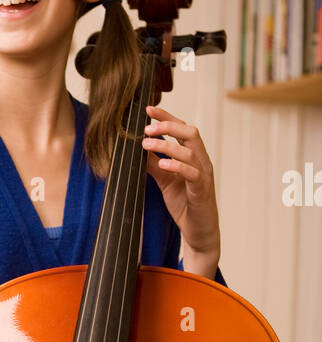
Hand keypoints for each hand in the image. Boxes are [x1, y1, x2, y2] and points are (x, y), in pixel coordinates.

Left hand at [141, 105, 220, 277]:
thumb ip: (153, 163)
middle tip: (146, 126)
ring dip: (167, 145)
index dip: (167, 117)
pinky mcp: (201, 192)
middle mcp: (202, 162)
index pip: (182, 129)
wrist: (198, 232)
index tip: (148, 109)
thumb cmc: (184, 204)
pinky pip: (193, 174)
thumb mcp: (164, 180)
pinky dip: (177, 166)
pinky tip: (162, 164)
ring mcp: (204, 176)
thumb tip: (137, 148)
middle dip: (168, 125)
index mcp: (193, 156)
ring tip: (146, 143)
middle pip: (190, 133)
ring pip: (191, 151)